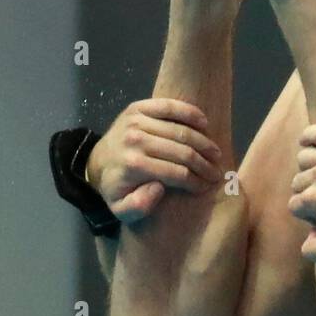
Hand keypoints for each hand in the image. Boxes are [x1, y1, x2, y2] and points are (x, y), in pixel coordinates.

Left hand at [86, 98, 221, 224]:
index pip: (176, 173)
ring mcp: (136, 121)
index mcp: (133, 165)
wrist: (97, 162)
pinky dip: (190, 113)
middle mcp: (135, 140)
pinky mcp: (138, 107)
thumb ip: (138, 206)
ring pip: (181, 130)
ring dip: (203, 143)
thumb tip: (158, 188)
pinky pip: (169, 106)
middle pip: (182, 152)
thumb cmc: (116, 188)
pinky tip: (205, 123)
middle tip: (218, 172)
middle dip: (205, 164)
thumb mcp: (121, 208)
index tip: (208, 186)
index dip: (196, 181)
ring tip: (216, 154)